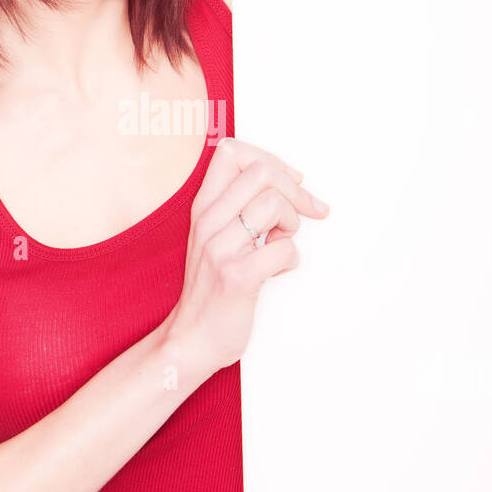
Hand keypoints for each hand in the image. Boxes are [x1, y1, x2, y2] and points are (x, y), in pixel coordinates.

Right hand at [164, 136, 329, 374]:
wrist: (190, 340)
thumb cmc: (211, 288)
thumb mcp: (214, 236)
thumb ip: (238, 207)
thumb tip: (289, 181)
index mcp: (203, 208)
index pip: (231, 151)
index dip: (270, 159)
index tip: (290, 183)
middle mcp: (208, 222)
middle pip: (261, 171)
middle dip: (293, 191)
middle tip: (300, 217)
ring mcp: (220, 249)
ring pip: (274, 204)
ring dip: (292, 224)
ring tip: (280, 244)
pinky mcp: (237, 277)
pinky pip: (284, 250)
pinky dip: (291, 260)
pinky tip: (276, 272)